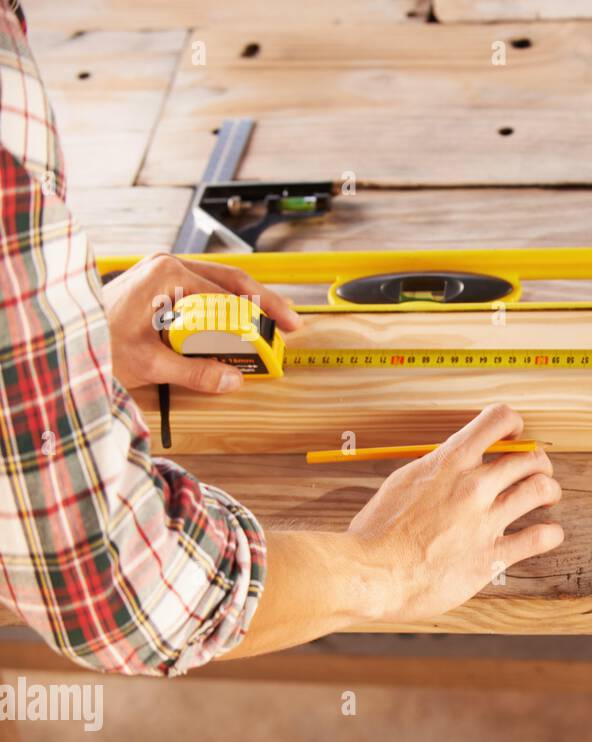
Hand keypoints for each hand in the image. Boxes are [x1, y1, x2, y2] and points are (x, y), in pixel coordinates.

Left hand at [101, 252, 302, 392]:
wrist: (56, 333)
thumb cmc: (91, 341)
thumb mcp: (148, 364)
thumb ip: (194, 373)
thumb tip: (233, 380)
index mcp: (168, 276)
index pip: (230, 293)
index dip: (262, 313)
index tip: (283, 329)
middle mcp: (166, 266)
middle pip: (231, 280)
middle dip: (263, 303)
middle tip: (289, 323)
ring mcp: (160, 271)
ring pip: (218, 283)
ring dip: (245, 304)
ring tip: (269, 323)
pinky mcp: (156, 283)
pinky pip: (200, 291)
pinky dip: (223, 307)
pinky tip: (237, 323)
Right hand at [345, 404, 563, 622]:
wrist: (372, 573)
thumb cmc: (378, 532)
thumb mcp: (404, 482)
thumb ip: (436, 470)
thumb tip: (453, 462)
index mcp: (449, 462)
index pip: (497, 420)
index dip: (515, 425)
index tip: (515, 437)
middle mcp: (473, 486)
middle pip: (530, 457)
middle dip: (539, 463)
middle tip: (536, 474)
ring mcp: (485, 521)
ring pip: (542, 489)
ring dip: (551, 492)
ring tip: (547, 499)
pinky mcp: (491, 556)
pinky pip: (540, 538)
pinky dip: (551, 534)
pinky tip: (548, 534)